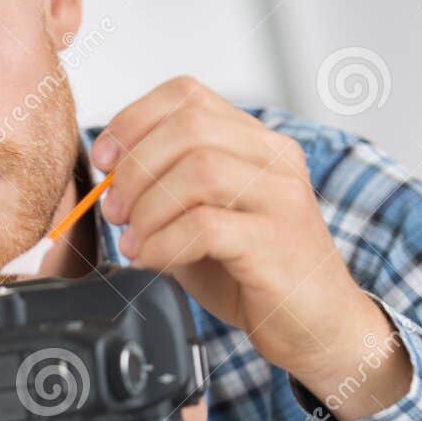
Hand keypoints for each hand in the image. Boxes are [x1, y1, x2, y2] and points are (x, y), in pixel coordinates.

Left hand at [93, 76, 410, 417]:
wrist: (317, 326)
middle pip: (188, 127)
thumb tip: (108, 184)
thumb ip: (166, 196)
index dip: (133, 120)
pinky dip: (164, 243)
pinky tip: (153, 261)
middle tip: (116, 210)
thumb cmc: (256, 275)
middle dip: (135, 168)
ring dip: (148, 207)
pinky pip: (205, 225)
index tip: (104, 160)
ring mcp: (280, 198)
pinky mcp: (276, 242)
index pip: (186, 95)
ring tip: (135, 240)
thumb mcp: (203, 223)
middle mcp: (274, 159)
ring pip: (197, 170)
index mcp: (254, 143)